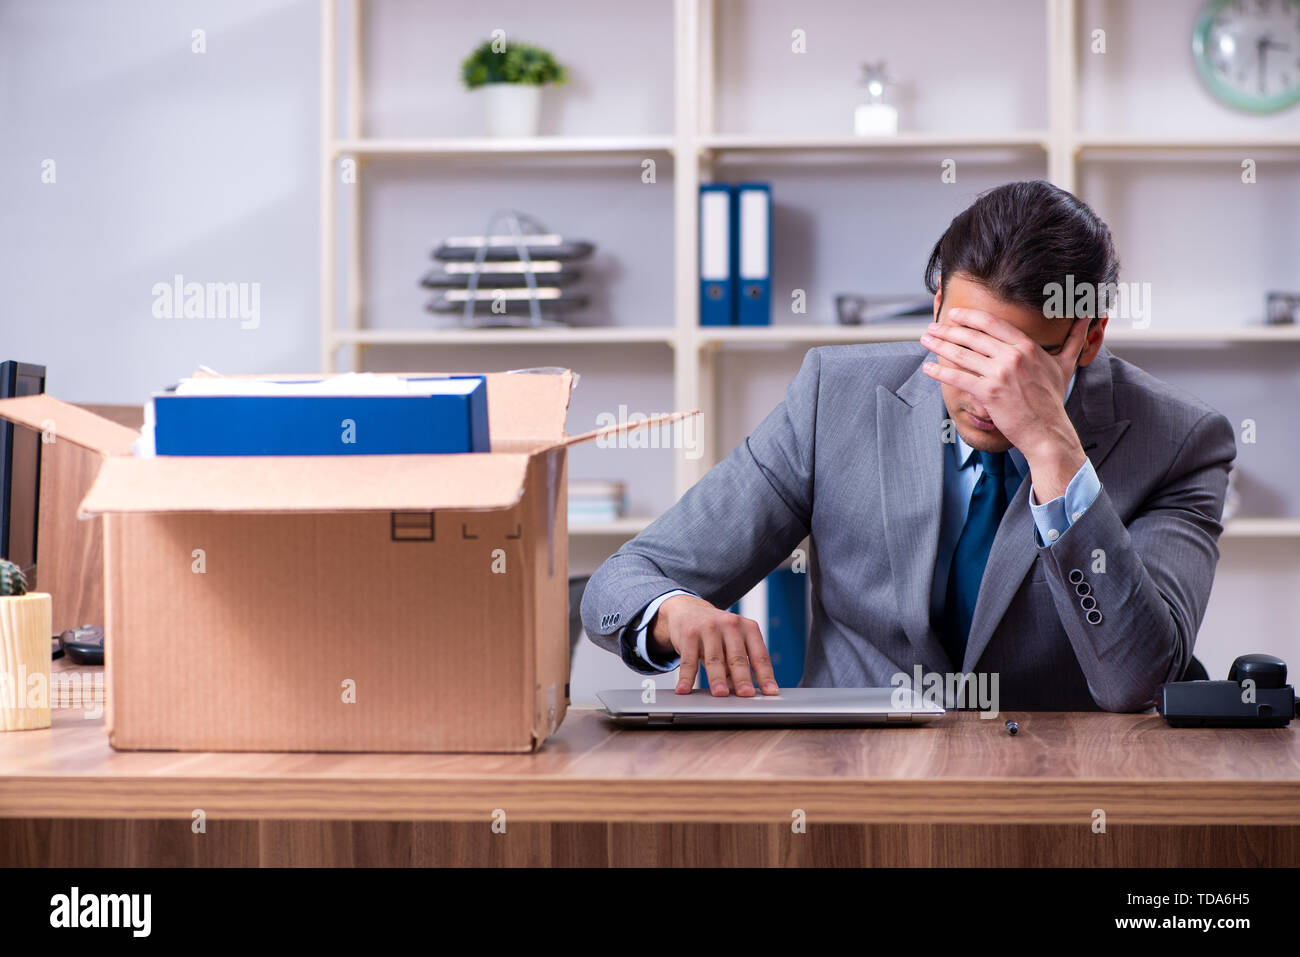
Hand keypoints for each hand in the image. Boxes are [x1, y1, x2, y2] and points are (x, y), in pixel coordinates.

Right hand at [649, 594, 779, 695]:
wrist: (688, 610)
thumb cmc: (717, 632)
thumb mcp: (732, 642)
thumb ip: (737, 665)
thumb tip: (739, 690)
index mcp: (748, 628)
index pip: (759, 655)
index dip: (765, 675)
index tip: (770, 691)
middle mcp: (730, 625)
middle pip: (737, 657)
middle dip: (742, 677)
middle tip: (746, 694)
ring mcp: (709, 628)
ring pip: (714, 659)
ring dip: (717, 678)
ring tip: (720, 694)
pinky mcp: (689, 634)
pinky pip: (688, 660)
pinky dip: (686, 677)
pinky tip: (684, 689)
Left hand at [920, 308, 1089, 499]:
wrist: (1047, 431)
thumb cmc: (1053, 400)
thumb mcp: (1065, 365)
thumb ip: (1073, 339)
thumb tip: (1087, 317)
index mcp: (1026, 347)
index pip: (992, 324)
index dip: (969, 318)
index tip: (954, 315)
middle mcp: (1012, 357)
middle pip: (972, 337)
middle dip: (947, 330)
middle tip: (931, 327)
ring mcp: (999, 374)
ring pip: (962, 355)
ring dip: (939, 346)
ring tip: (925, 340)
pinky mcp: (988, 393)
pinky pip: (958, 378)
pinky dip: (939, 372)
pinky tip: (927, 368)